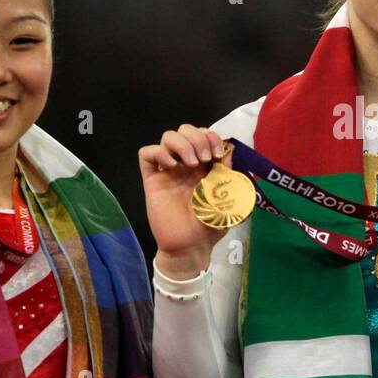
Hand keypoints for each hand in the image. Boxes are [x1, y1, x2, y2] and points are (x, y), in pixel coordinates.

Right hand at [139, 124, 229, 275]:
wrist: (191, 247)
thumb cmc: (210, 226)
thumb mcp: (228, 198)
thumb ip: (228, 174)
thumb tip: (231, 150)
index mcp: (205, 166)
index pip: (204, 135)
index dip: (212, 136)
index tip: (218, 153)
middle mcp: (186, 164)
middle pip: (185, 130)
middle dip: (198, 137)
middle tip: (206, 158)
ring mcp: (168, 171)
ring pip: (168, 137)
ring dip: (182, 143)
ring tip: (191, 163)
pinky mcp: (152, 180)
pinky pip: (146, 154)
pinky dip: (158, 152)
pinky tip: (171, 166)